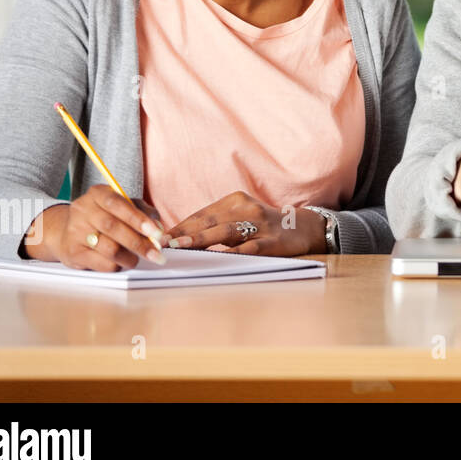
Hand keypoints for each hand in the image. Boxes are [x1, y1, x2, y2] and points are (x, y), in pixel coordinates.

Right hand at [24, 184, 168, 270]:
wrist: (65, 231)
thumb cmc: (103, 217)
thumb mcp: (122, 206)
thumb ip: (142, 211)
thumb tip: (159, 228)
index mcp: (97, 193)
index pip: (118, 204)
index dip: (139, 219)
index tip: (156, 233)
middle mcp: (83, 210)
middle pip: (113, 227)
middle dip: (140, 243)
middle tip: (157, 254)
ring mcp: (75, 231)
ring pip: (109, 248)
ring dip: (130, 257)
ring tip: (137, 259)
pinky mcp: (73, 252)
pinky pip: (102, 263)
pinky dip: (118, 265)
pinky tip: (121, 262)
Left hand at [165, 191, 325, 255]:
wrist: (303, 228)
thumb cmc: (264, 226)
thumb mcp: (241, 218)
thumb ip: (216, 225)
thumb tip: (179, 238)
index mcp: (236, 200)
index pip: (201, 214)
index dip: (179, 225)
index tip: (157, 237)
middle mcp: (247, 208)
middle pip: (209, 221)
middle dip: (182, 232)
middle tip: (159, 242)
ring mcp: (261, 224)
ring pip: (225, 231)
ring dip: (200, 239)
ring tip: (179, 246)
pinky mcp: (272, 241)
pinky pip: (249, 248)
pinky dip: (231, 253)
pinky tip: (216, 259)